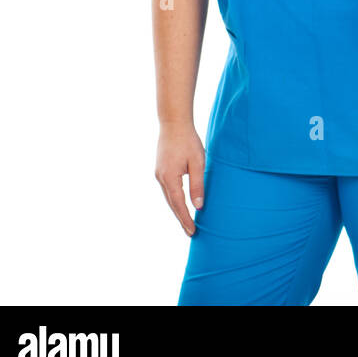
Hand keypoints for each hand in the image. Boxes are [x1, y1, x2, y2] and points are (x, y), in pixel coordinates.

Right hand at [156, 121, 205, 235]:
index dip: (186, 219)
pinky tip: (181, 203)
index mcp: (169, 178)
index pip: (178, 205)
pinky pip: (168, 189)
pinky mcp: (160, 170)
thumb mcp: (197, 163)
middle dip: (181, 218)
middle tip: (190, 232)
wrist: (173, 124)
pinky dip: (174, 199)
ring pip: (169, 197)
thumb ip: (197, 185)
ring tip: (187, 221)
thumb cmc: (188, 141)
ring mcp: (158, 174)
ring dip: (177, 209)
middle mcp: (161, 178)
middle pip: (172, 204)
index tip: (192, 231)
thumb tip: (198, 206)